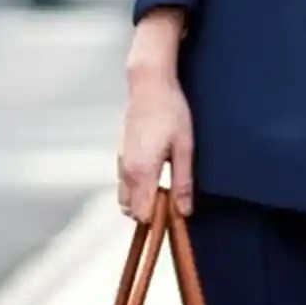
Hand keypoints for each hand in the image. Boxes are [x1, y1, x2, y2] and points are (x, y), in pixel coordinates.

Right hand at [119, 71, 193, 220]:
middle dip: (150, 213)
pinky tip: (156, 176)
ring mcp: (120, 162)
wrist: (148, 84)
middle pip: (131, 211)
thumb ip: (183, 182)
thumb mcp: (185, 148)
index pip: (143, 214)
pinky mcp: (120, 154)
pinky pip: (124, 184)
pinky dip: (137, 189)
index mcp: (142, 172)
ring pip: (124, 198)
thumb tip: (184, 212)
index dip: (159, 220)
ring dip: (143, 201)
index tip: (176, 214)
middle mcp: (126, 171)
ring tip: (166, 188)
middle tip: (173, 200)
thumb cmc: (171, 112)